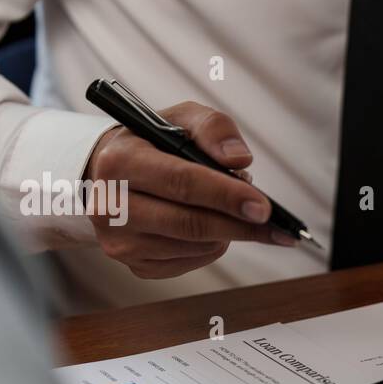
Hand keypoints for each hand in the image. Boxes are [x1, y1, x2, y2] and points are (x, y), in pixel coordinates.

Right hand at [85, 101, 295, 278]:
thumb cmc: (151, 143)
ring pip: (195, 247)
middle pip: (190, 224)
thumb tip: (240, 160)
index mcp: (120, 162)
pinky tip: (212, 229)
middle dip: (239, 224)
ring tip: (235, 211)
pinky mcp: (135, 264)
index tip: (262, 206)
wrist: (109, 175)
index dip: (226, 196)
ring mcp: (120, 241)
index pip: (182, 183)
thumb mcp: (179, 119)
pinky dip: (211, 247)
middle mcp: (110, 207)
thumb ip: (213, 128)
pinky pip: (190, 262)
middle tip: (273, 224)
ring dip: (227, 233)